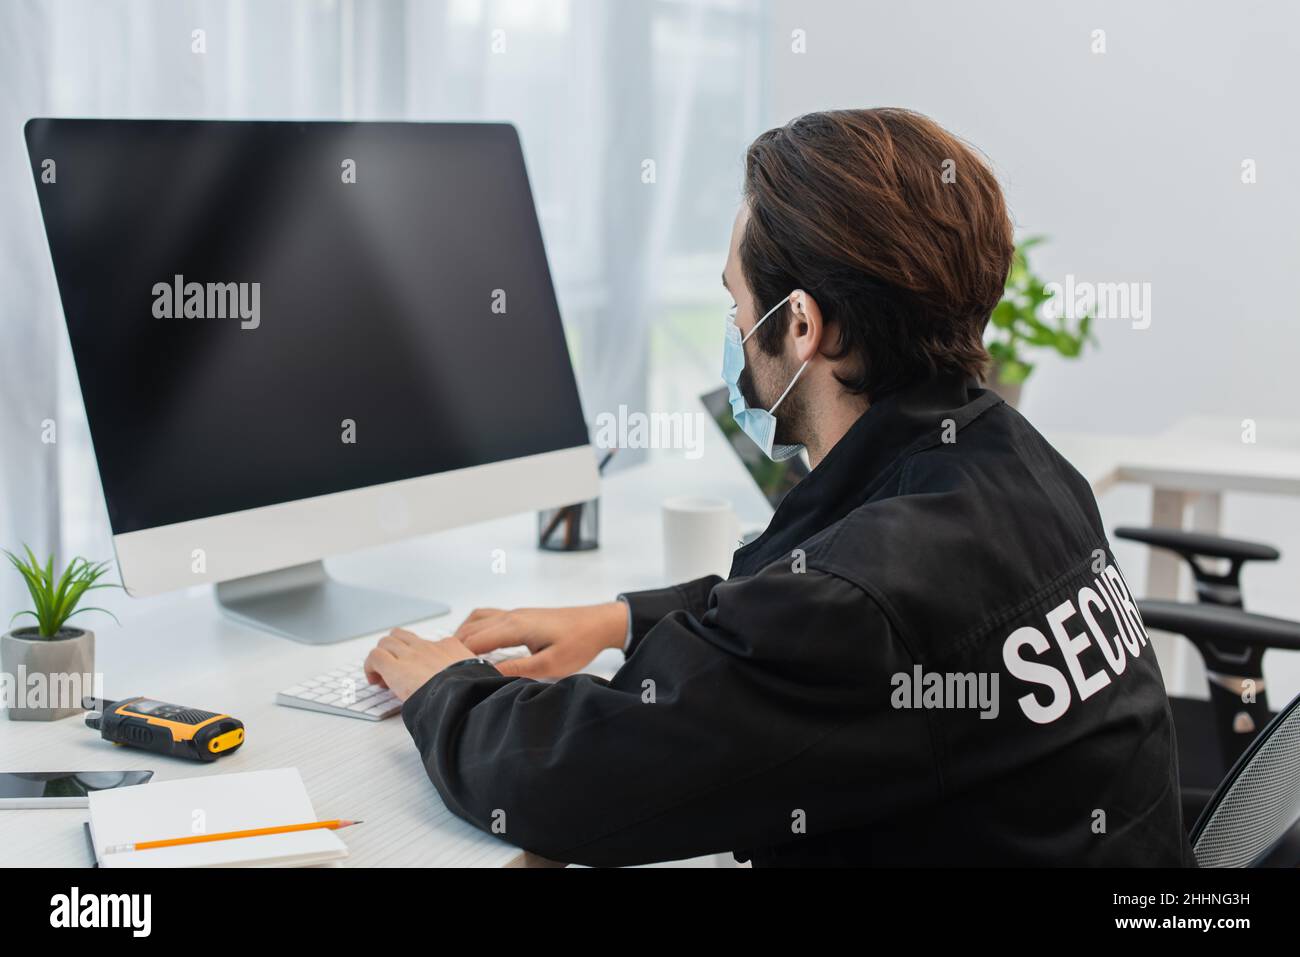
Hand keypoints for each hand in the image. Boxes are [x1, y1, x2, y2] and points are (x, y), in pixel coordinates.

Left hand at [363, 628, 475, 700]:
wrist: (463, 696)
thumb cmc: (473, 691)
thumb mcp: (480, 677)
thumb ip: (475, 676)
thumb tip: (485, 685)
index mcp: (450, 648)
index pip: (428, 643)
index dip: (418, 656)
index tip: (418, 673)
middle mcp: (428, 646)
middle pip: (402, 636)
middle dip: (394, 650)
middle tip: (395, 670)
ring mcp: (410, 654)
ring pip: (386, 642)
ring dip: (382, 657)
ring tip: (383, 677)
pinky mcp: (394, 667)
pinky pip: (374, 657)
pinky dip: (370, 667)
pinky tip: (375, 681)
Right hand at [453, 601, 628, 678]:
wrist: (598, 623)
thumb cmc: (579, 642)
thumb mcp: (549, 665)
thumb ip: (517, 670)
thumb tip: (489, 676)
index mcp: (515, 627)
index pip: (473, 642)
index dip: (456, 658)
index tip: (447, 674)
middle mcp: (510, 616)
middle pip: (469, 630)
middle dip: (452, 648)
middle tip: (443, 670)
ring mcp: (514, 613)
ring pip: (476, 620)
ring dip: (462, 636)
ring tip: (455, 658)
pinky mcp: (520, 616)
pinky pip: (487, 617)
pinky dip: (475, 628)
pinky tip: (477, 643)